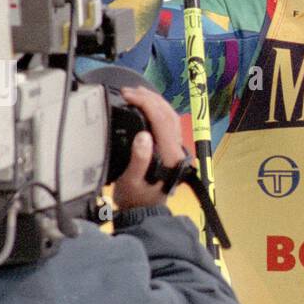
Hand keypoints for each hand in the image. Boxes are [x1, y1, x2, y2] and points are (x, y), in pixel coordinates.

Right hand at [112, 87, 186, 212]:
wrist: (144, 212)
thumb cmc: (135, 198)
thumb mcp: (131, 181)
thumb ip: (139, 159)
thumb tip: (143, 136)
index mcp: (169, 156)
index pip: (161, 120)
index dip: (145, 104)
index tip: (127, 95)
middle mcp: (176, 150)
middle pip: (168, 115)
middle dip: (149, 99)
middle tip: (129, 91)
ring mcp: (176, 149)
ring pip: (171, 117)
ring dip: (156, 101)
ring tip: (137, 93)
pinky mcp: (171, 149)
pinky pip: (169, 123)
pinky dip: (158, 110)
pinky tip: (147, 106)